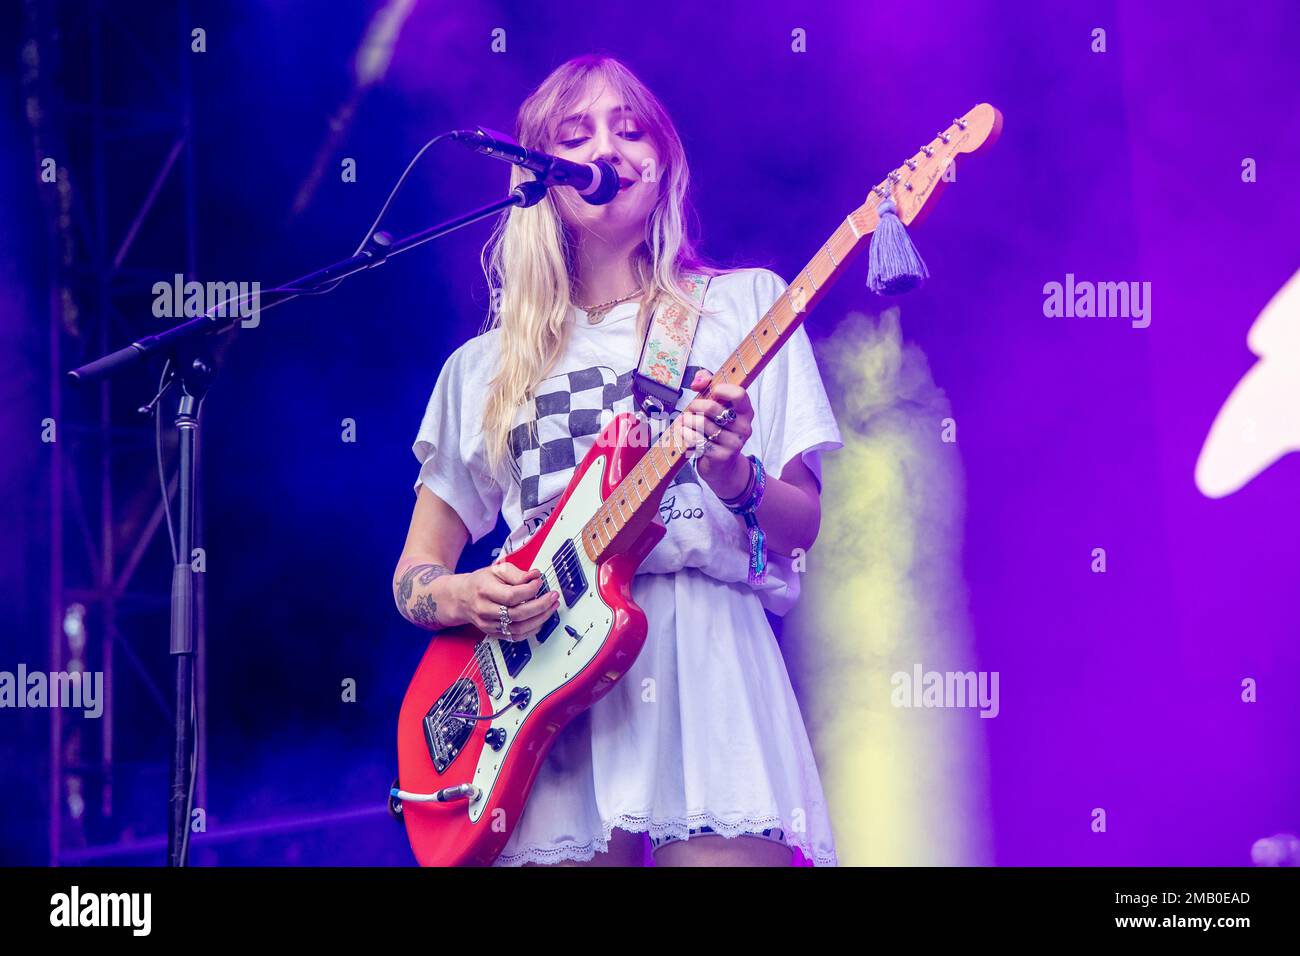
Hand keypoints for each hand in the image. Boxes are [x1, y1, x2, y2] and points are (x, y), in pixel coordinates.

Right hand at [455, 563, 559, 641]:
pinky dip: (532, 630)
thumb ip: (517, 573)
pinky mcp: (494, 633)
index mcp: (484, 591)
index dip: (530, 590)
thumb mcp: (496, 570)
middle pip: (517, 614)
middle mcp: (485, 610)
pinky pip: (516, 636)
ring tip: (551, 608)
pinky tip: (540, 620)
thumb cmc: (480, 583)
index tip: (540, 582)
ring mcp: (489, 625)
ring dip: (540, 619)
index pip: (512, 595)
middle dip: (540, 606)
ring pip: (518, 628)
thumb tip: (535, 576)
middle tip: (553, 597)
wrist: (462, 598)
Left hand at [679, 369, 753, 501]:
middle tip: (690, 408)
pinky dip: (685, 434)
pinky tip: (685, 433)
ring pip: (700, 423)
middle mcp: (744, 428)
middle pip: (712, 408)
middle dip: (695, 405)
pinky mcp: (721, 456)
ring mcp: (733, 443)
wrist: (722, 466)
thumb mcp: (716, 405)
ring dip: (686, 421)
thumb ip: (707, 385)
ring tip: (685, 422)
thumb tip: (698, 381)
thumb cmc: (717, 429)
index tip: (711, 390)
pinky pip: (695, 439)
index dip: (722, 389)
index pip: (739, 395)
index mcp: (746, 412)